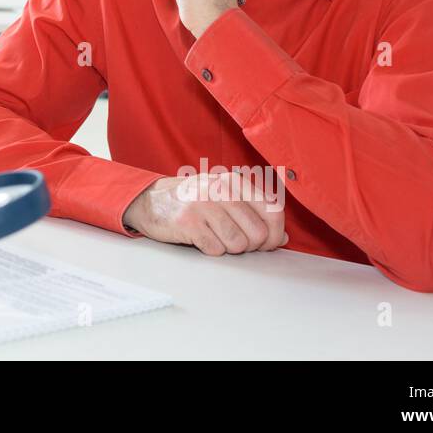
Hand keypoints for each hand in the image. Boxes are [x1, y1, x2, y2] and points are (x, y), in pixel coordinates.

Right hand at [122, 173, 287, 255]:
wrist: (150, 201)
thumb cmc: (193, 202)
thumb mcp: (225, 198)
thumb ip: (254, 214)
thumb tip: (281, 238)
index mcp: (234, 181)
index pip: (273, 211)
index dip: (274, 235)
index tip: (265, 244)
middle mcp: (220, 189)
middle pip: (258, 233)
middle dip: (250, 246)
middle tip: (234, 242)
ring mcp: (203, 204)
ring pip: (238, 244)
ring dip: (229, 249)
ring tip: (215, 238)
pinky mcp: (187, 222)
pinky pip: (215, 249)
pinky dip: (210, 250)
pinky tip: (200, 239)